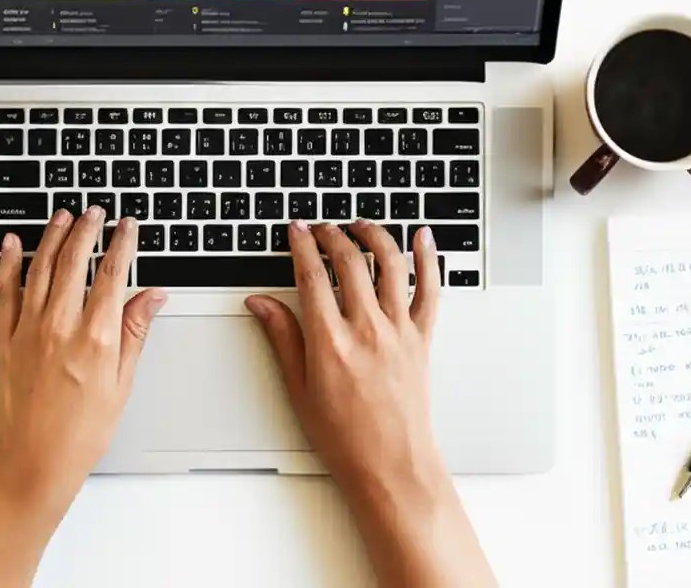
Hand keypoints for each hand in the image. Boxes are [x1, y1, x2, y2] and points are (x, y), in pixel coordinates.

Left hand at [0, 207, 164, 587]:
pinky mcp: (6, 339)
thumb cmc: (81, 432)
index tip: (127, 227)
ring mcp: (30, 330)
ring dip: (52, 237)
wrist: (33, 460)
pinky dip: (11, 264)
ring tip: (62, 216)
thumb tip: (152, 297)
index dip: (122, 244)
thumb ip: (136, 333)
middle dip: (87, 230)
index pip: (113, 275)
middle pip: (75, 262)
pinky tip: (15, 244)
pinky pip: (7, 291)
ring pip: (41, 268)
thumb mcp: (122, 384)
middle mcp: (61, 327)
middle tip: (95, 212)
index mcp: (96, 338)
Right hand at [245, 220, 496, 587]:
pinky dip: (428, 259)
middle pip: (350, 262)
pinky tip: (423, 237)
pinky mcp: (422, 338)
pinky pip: (430, 289)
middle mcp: (367, 330)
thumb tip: (260, 303)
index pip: (312, 276)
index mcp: (331, 343)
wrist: (391, 466)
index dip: (302, 246)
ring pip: (391, 265)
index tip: (296, 231)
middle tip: (321, 227)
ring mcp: (399, 331)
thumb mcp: (299, 387)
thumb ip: (282, 337)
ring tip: (359, 225)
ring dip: (374, 236)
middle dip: (332, 235)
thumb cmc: (345, 437)